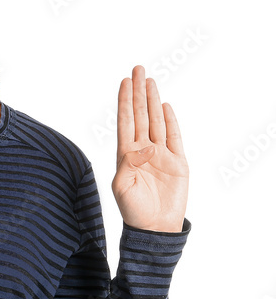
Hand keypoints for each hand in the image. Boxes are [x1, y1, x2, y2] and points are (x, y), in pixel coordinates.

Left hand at [112, 65, 188, 231]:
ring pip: (156, 121)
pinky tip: (165, 105)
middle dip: (138, 93)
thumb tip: (141, 147)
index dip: (125, 101)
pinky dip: (170, 121)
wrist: (154, 228)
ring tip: (150, 81)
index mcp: (126, 155)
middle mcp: (142, 150)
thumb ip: (127, 165)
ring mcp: (160, 155)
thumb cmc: (133, 210)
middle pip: (141, 115)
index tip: (124, 82)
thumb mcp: (122, 187)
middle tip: (137, 70)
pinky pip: (174, 136)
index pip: (125, 121)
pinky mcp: (177, 162)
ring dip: (153, 101)